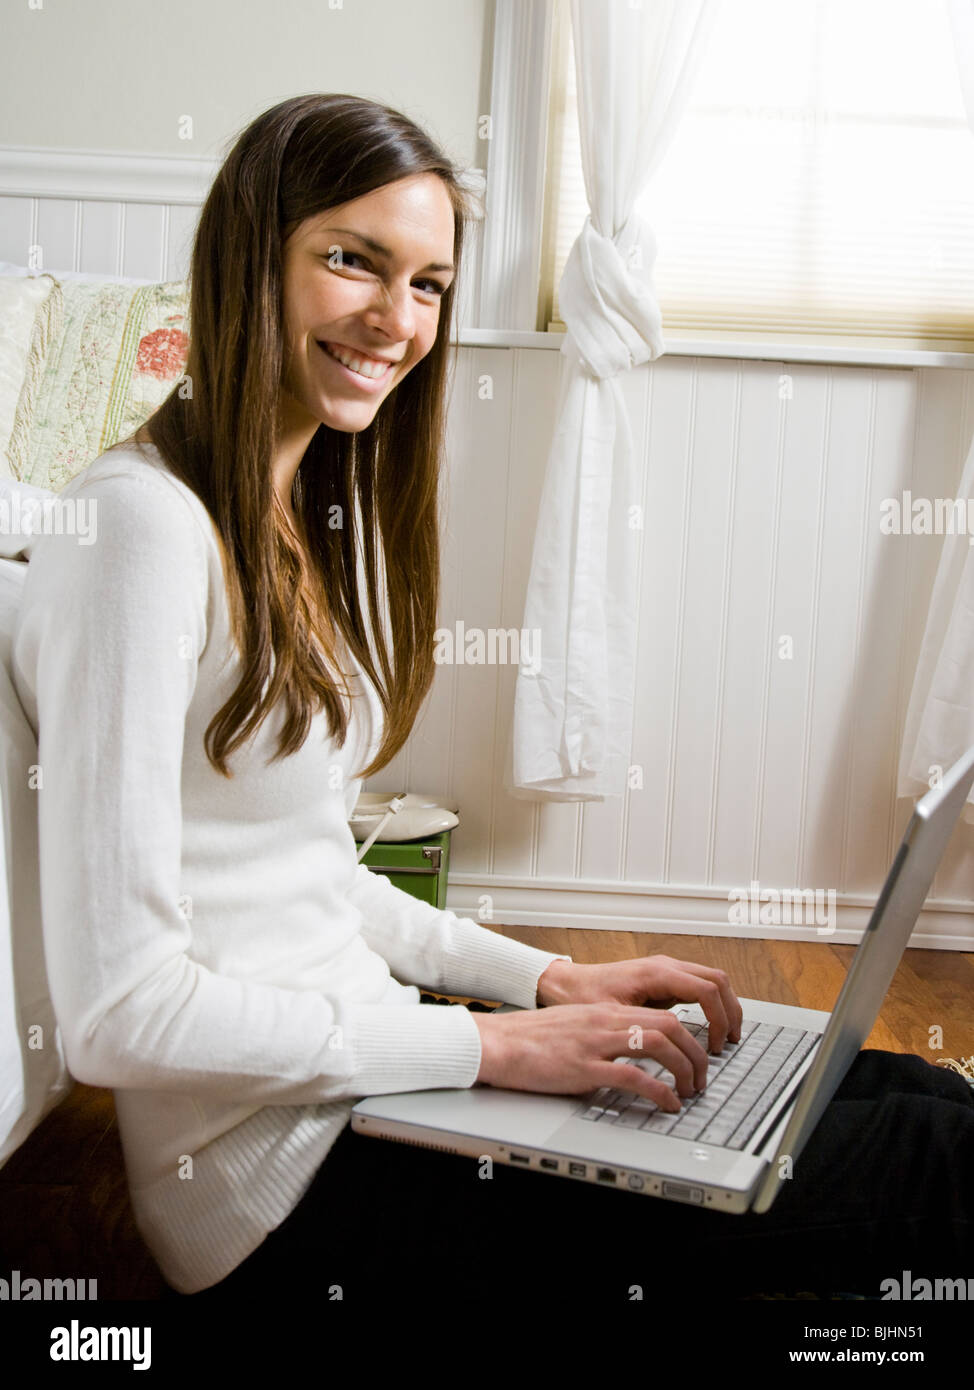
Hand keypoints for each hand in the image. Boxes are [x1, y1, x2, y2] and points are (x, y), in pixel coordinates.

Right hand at [472, 1003, 710, 1108]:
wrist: (499, 1042)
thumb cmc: (533, 1038)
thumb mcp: (577, 1026)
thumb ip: (605, 1033)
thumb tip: (633, 1051)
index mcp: (606, 1013)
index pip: (663, 1016)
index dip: (689, 1038)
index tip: (697, 1057)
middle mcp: (606, 1023)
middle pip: (670, 1027)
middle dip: (696, 1054)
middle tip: (702, 1078)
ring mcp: (596, 1044)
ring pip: (658, 1045)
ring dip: (684, 1070)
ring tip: (690, 1092)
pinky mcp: (583, 1067)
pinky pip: (632, 1075)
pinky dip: (658, 1091)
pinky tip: (667, 1103)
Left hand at [536, 955, 741, 1053]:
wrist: (566, 984)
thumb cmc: (582, 997)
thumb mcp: (611, 1015)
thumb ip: (641, 1027)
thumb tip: (670, 1044)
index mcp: (656, 972)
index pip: (707, 989)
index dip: (719, 1019)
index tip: (715, 1046)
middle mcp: (665, 966)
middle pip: (717, 980)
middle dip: (731, 1011)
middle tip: (731, 1041)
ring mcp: (666, 970)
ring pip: (712, 980)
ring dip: (725, 1006)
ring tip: (727, 1036)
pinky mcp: (664, 979)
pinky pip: (700, 985)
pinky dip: (713, 1004)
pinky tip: (711, 1026)